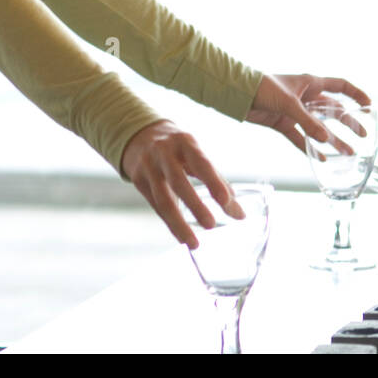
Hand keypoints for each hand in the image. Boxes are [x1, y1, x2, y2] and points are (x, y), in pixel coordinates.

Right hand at [120, 119, 243, 248]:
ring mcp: (148, 167)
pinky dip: (169, 223)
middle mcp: (164, 153)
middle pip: (178, 182)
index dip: (213, 182)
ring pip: (163, 200)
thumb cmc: (177, 148)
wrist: (138, 135)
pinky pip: (155, 206)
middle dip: (195, 205)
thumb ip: (217, 180)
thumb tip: (239, 214)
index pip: (201, 163)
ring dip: (179, 224)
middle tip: (211, 225)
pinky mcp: (138, 180)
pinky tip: (181, 237)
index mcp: (185, 143)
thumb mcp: (196, 154)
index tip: (225, 201)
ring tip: (193, 243)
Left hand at [245, 73, 372, 155]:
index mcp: (311, 83)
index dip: (356, 94)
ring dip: (333, 139)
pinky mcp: (282, 122)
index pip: (341, 86)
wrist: (237, 93)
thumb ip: (308, 122)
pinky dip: (310, 147)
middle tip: (362, 137)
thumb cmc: (263, 87)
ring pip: (319, 127)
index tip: (370, 105)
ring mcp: (294, 111)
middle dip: (348, 123)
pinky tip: (321, 158)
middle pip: (333, 110)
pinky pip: (301, 137)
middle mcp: (305, 97)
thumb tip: (325, 139)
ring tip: (347, 153)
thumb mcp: (289, 103)